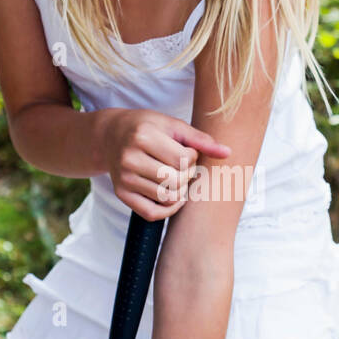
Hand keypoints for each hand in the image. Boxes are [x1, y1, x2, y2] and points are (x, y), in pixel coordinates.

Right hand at [100, 108, 230, 220]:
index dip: (192, 158)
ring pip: (168, 198)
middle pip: (176, 181)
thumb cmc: (146, 128)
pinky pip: (152, 213)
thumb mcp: (171, 125)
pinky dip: (168, 209)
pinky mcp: (121, 194)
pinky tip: (172, 195)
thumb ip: (200, 139)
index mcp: (143, 136)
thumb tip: (228, 153)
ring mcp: (124, 178)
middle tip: (182, 166)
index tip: (186, 151)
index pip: (183, 160)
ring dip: (180, 192)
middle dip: (187, 175)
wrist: (110, 136)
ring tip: (176, 177)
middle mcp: (130, 159)